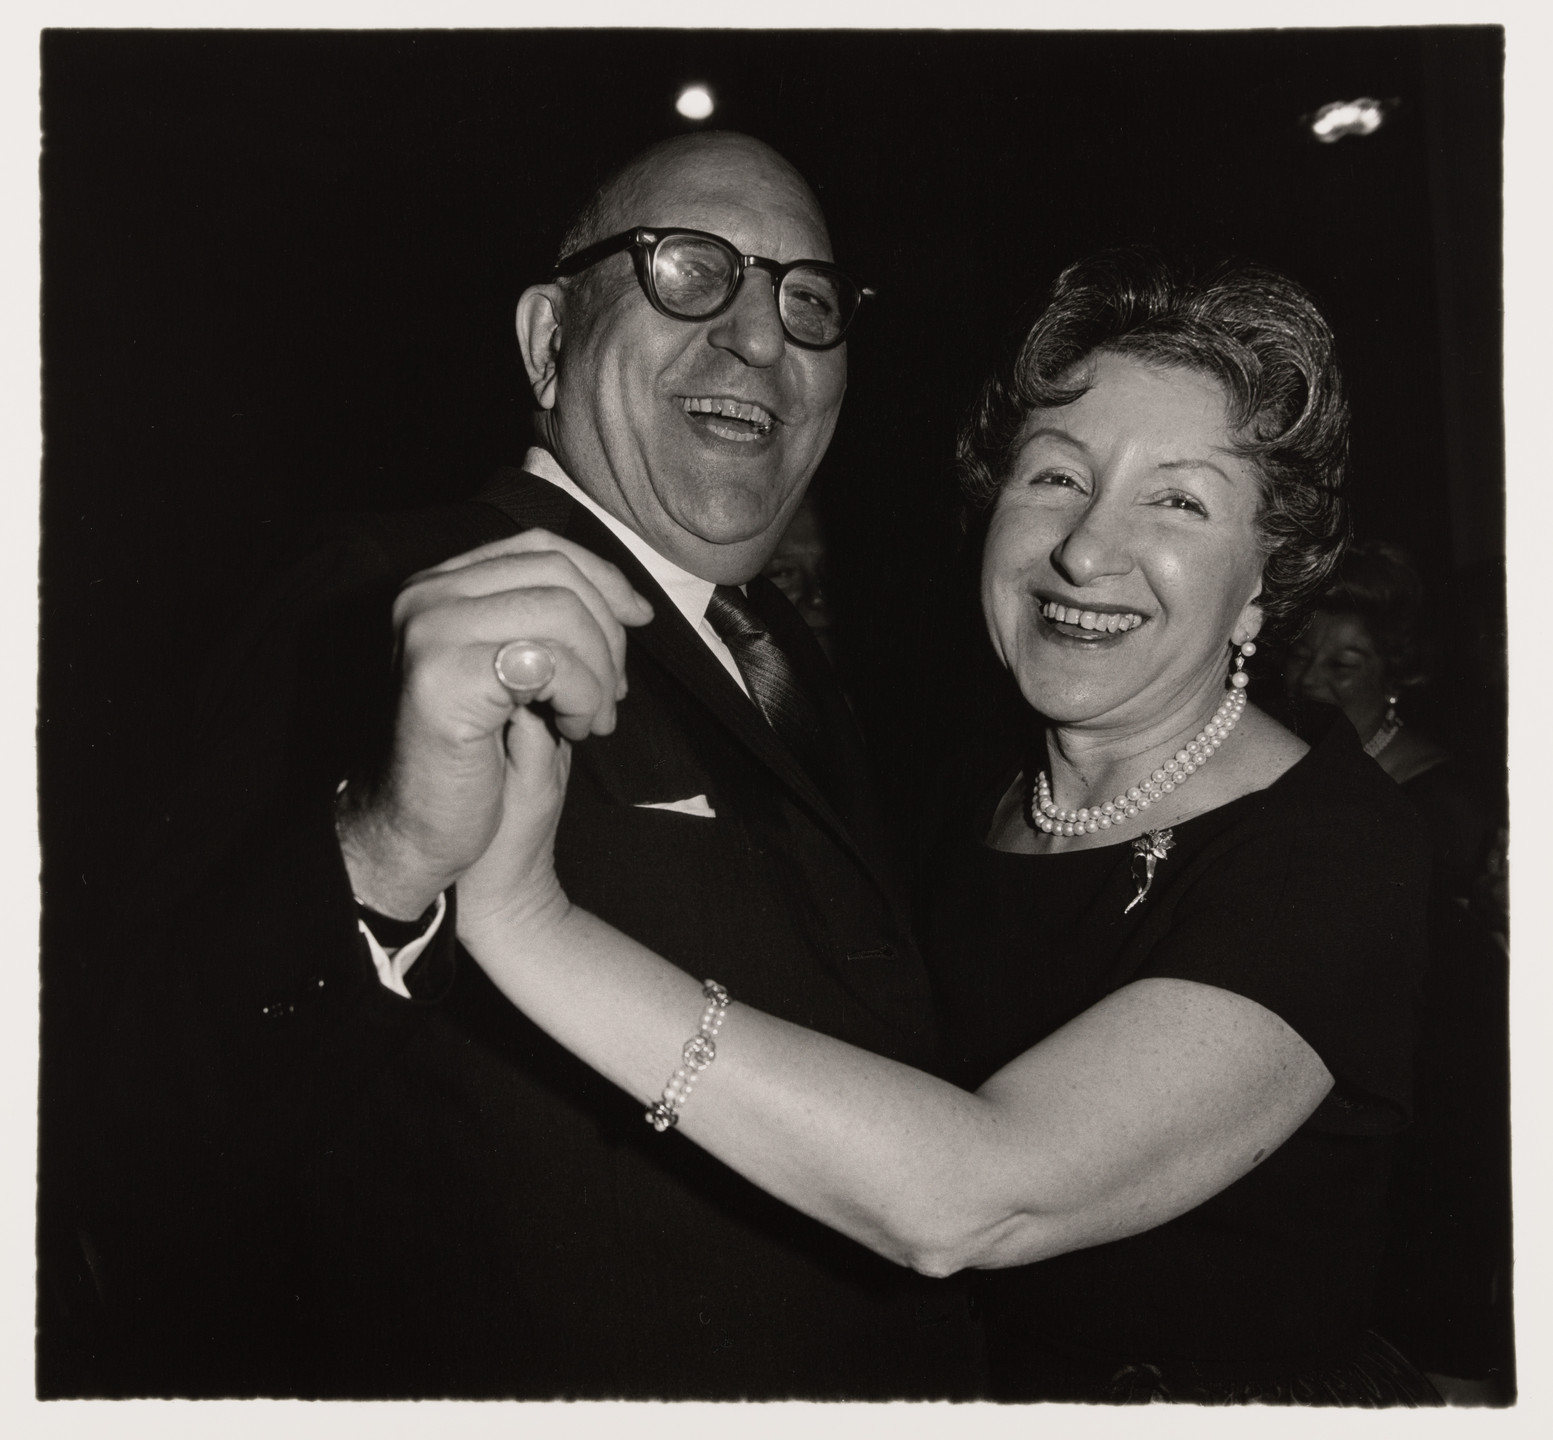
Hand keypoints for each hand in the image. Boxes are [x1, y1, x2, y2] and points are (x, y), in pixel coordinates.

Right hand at [337, 529, 651, 917]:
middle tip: (612, 694)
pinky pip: (553, 663)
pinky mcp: (444, 676)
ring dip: (599, 672)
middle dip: (607, 634)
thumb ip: (550, 626)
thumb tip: (623, 599)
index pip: (539, 548)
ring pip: (562, 613)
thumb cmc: (479, 763)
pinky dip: (584, 697)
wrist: (421, 835)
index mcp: (439, 588)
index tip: (638, 619)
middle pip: (557, 576)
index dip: (602, 577)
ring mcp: (429, 631)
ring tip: (594, 719)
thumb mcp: (521, 678)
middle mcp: (425, 597)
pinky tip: (576, 731)